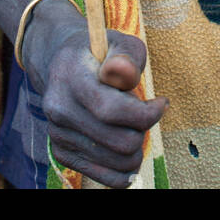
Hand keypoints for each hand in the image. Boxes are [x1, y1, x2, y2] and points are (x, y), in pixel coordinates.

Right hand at [23, 0, 167, 187]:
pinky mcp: (61, 153)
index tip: (162, 103)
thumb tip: (127, 75)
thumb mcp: (119, 41)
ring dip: (136, 149)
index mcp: (71, 79)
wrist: (63, 64)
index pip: (112, 110)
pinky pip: (104, 177)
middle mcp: (60, 110)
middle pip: (119, 142)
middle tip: (144, 114)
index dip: (147, 113)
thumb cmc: (100, 53)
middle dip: (143, 130)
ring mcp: (58, 135)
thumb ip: (128, 56)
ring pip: (116, 162)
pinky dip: (124, 170)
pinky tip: (130, 152)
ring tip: (135, 128)